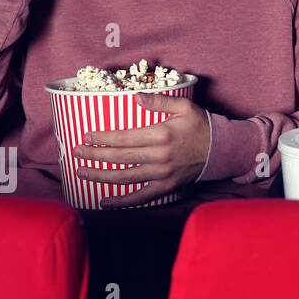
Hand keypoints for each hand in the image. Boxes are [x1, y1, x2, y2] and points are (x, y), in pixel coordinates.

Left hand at [73, 93, 210, 207]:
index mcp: (161, 134)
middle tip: (76, 152)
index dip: (102, 138)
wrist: (221, 149)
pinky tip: (104, 202)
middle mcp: (159, 156)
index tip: (87, 136)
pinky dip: (121, 202)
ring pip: (124, 177)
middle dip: (94, 155)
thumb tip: (136, 97)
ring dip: (100, 175)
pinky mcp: (166, 186)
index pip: (123, 137)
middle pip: (119, 158)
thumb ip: (160, 101)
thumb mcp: (184, 106)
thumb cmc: (202, 125)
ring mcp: (162, 174)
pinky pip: (140, 197)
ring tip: (82, 172)